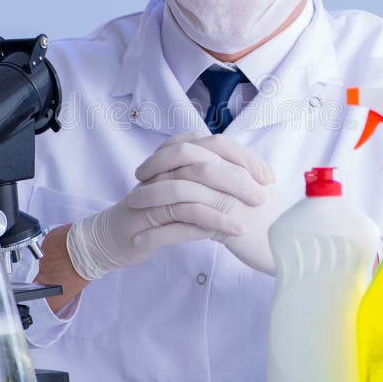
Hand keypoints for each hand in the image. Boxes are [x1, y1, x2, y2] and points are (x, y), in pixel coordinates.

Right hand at [66, 134, 270, 279]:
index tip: (267, 176)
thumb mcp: (185, 191)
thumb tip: (249, 173)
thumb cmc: (155, 214)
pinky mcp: (148, 215)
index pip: (215, 144)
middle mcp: (164, 168)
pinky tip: (234, 232)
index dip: (244, 157)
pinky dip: (212, 222)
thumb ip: (208, 177)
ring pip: (194, 188)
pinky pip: (184, 216)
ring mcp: (153, 191)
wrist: (115, 237)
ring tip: (253, 217)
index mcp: (175, 156)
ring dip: (228, 203)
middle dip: (239, 177)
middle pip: (205, 161)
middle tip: (264, 194)